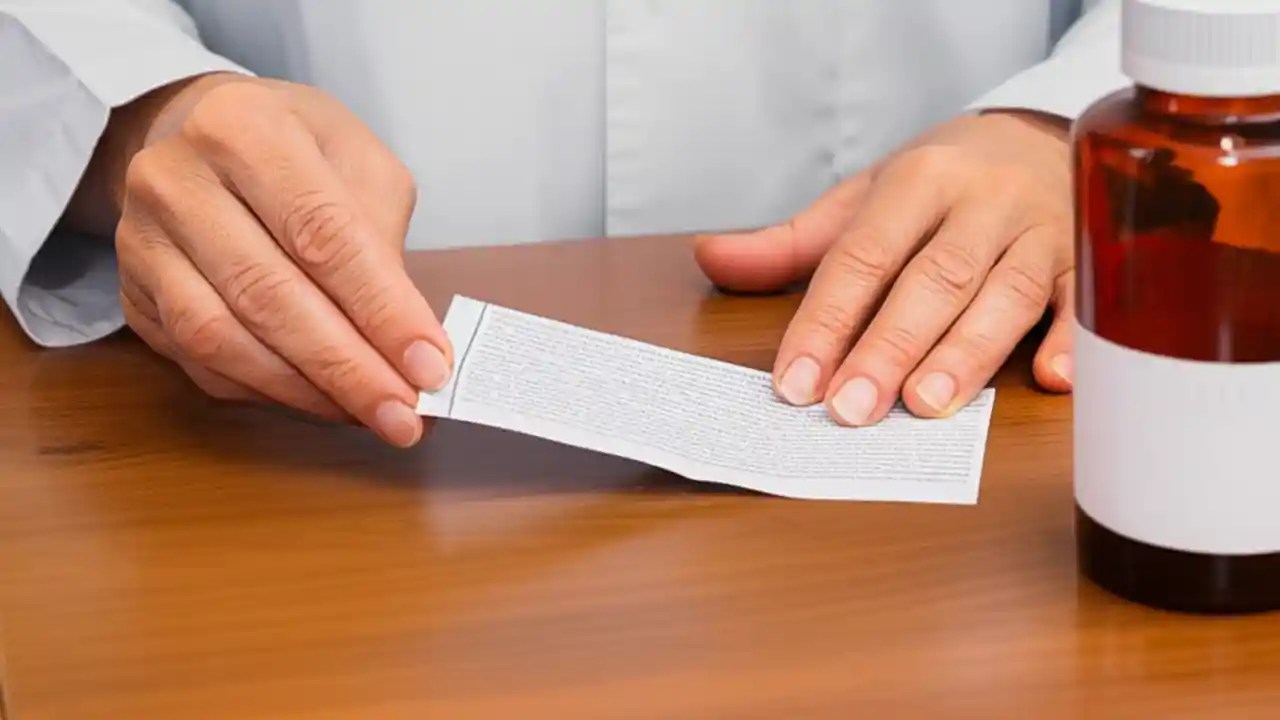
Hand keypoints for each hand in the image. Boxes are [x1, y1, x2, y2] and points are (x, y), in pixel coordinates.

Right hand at [72, 73, 450, 446]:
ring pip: (222, 338)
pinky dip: (266, 392)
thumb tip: (408, 342)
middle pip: (267, 294)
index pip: (321, 233)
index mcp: (243, 127)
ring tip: (369, 414)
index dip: (379, 309)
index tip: (429, 365)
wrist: (197, 132)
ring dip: (305, 391)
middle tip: (403, 413)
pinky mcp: (133, 292)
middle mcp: (175, 179)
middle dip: (346, 367)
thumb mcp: (358, 160)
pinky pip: (199, 362)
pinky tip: (319, 401)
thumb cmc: (295, 148)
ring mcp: (141, 239)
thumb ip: (381, 240)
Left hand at [695, 112, 1073, 424]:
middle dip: (888, 346)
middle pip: (932, 279)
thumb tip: (711, 257)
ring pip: (1004, 294)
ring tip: (926, 404)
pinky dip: (1072, 341)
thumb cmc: (939, 185)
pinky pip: (1082, 300)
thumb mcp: (864, 199)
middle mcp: (981, 201)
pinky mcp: (1085, 259)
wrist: (1038, 137)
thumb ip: (792, 242)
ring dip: (967, 351)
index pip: (862, 257)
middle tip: (852, 409)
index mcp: (918, 180)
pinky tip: (1051, 380)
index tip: (795, 383)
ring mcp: (1040, 229)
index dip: (826, 321)